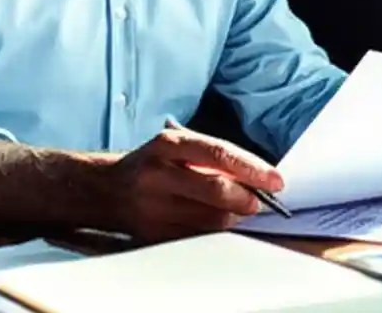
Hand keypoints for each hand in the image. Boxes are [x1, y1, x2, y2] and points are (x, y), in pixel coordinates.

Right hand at [108, 125, 282, 240]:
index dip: (252, 169)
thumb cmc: (153, 164)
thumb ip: (215, 158)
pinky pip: (197, 236)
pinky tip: (213, 220)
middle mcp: (158, 173)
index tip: (276, 180)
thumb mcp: (178, 146)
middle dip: (247, 199)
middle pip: (217, 191)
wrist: (105, 189)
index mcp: (169, 144)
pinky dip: (214, 231)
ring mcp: (153, 205)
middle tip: (259, 202)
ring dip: (233, 217)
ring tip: (234, 209)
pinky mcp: (152, 232)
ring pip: (210, 218)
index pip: (219, 154)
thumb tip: (257, 178)